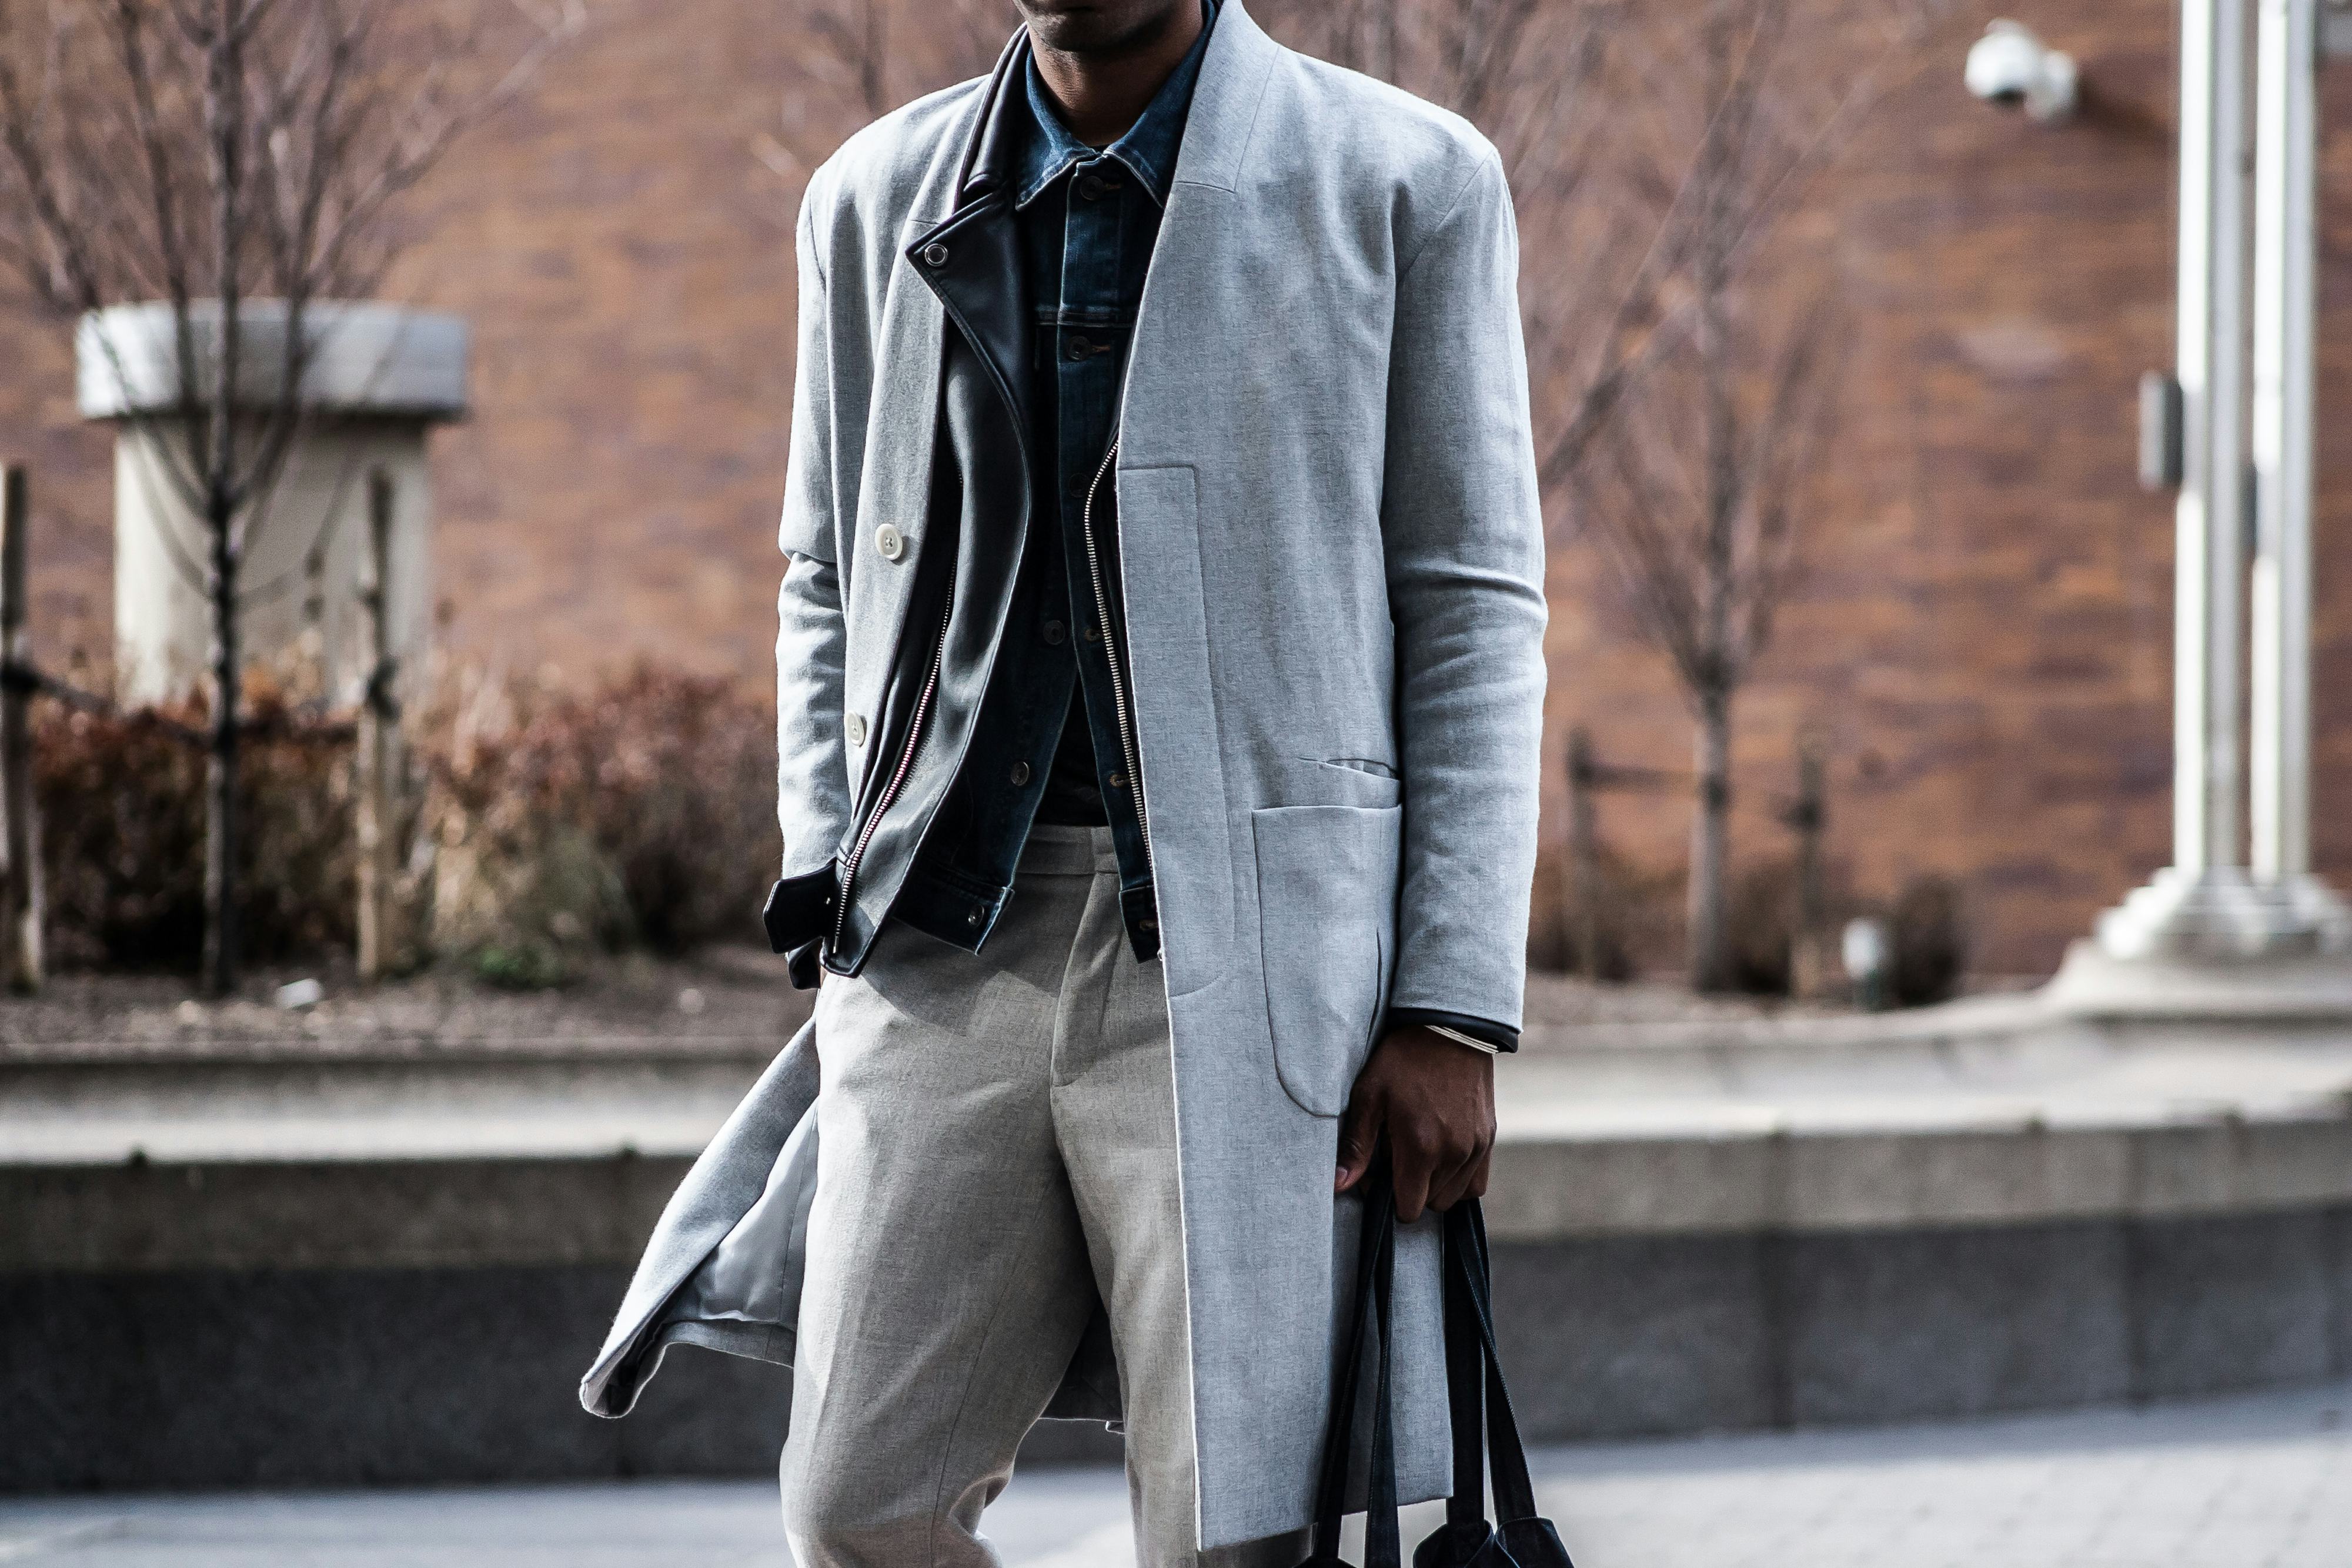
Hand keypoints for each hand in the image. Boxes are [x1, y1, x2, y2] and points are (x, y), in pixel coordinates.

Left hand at [1334, 1025, 1495, 1223]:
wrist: (1448, 1028)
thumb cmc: (1403, 1059)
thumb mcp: (1370, 1096)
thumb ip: (1356, 1146)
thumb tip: (1340, 1186)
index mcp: (1421, 1147)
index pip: (1409, 1208)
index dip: (1390, 1198)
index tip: (1381, 1174)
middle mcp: (1453, 1153)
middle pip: (1431, 1204)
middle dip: (1412, 1189)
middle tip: (1399, 1155)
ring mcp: (1476, 1147)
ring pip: (1454, 1196)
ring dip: (1435, 1184)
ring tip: (1421, 1149)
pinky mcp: (1489, 1138)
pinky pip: (1477, 1183)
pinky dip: (1459, 1178)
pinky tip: (1443, 1155)